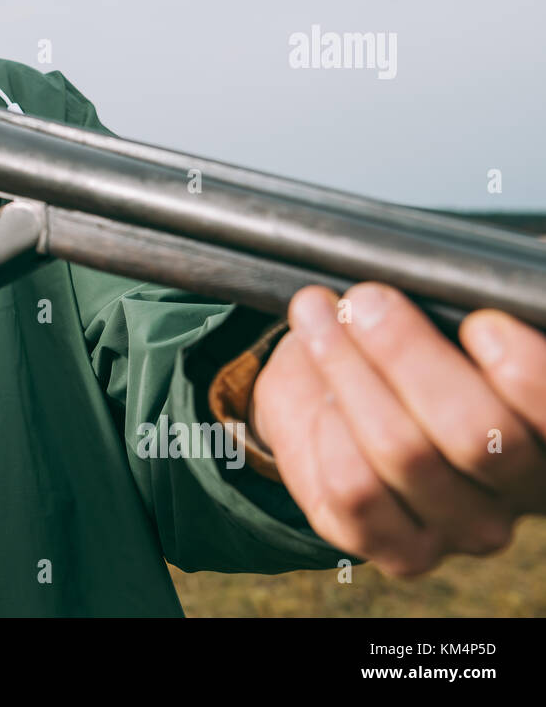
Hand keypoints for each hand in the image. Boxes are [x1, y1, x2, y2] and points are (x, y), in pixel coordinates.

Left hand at [251, 282, 545, 576]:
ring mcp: (459, 529)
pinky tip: (318, 392)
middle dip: (407, 354)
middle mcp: (518, 492)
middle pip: (476, 435)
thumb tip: (445, 293)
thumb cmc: (399, 349)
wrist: (326, 392)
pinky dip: (326, 429)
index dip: (528, 373)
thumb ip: (455, 316)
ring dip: (349, 372)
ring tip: (319, 319)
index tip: (481, 324)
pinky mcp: (397, 550)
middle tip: (363, 301)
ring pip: (403, 454)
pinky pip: (354, 491)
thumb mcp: (437, 319)